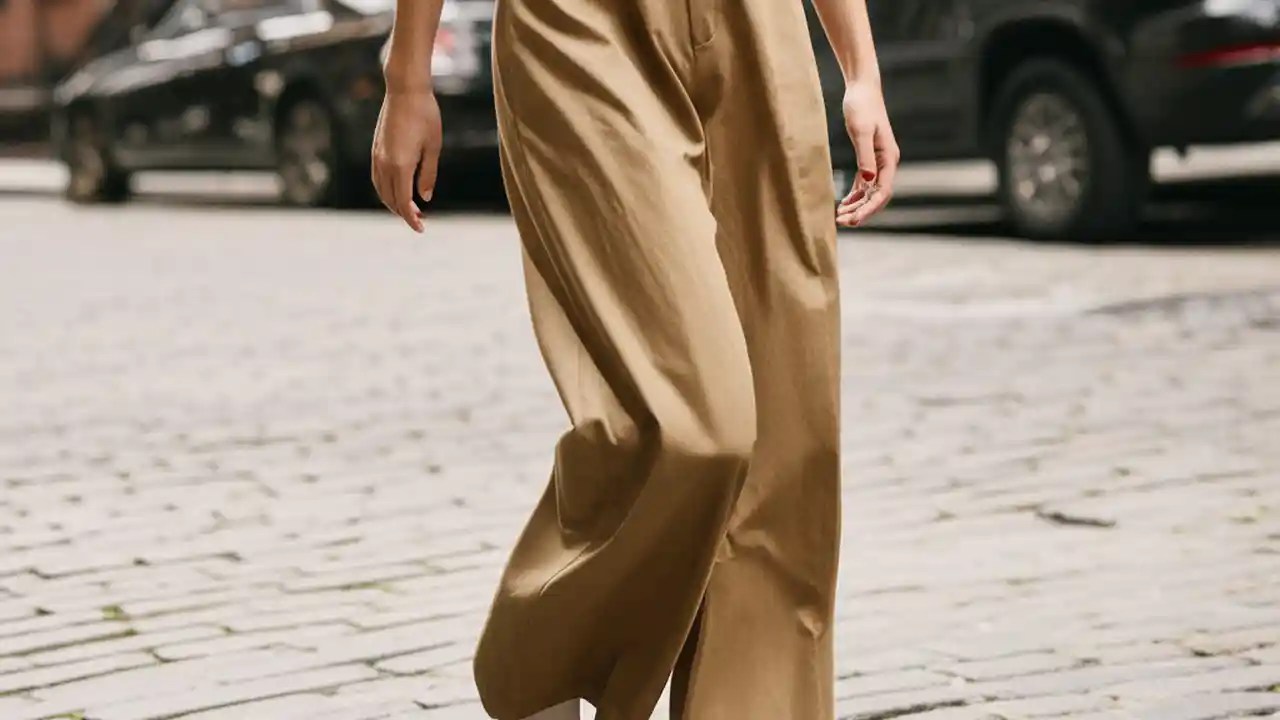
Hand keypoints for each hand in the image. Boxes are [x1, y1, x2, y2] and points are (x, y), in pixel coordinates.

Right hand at [371, 88, 441, 232]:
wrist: (405, 90)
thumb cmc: (425, 115)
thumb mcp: (434, 147)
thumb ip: (428, 175)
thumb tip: (424, 198)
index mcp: (400, 165)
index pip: (402, 202)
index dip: (411, 219)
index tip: (421, 228)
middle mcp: (384, 163)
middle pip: (390, 199)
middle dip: (404, 213)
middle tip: (421, 219)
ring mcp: (377, 156)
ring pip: (380, 190)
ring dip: (393, 203)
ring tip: (410, 208)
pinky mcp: (375, 149)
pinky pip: (377, 178)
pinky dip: (386, 190)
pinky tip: (397, 190)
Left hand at [837, 77, 899, 227]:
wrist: (862, 89)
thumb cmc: (861, 107)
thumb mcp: (860, 131)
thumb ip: (865, 156)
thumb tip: (868, 181)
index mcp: (889, 158)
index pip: (882, 191)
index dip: (869, 208)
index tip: (853, 220)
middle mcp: (887, 162)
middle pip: (878, 195)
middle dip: (862, 211)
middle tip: (842, 222)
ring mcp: (879, 161)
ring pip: (871, 191)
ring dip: (857, 206)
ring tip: (839, 217)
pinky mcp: (869, 157)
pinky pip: (865, 183)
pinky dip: (855, 195)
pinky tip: (843, 204)